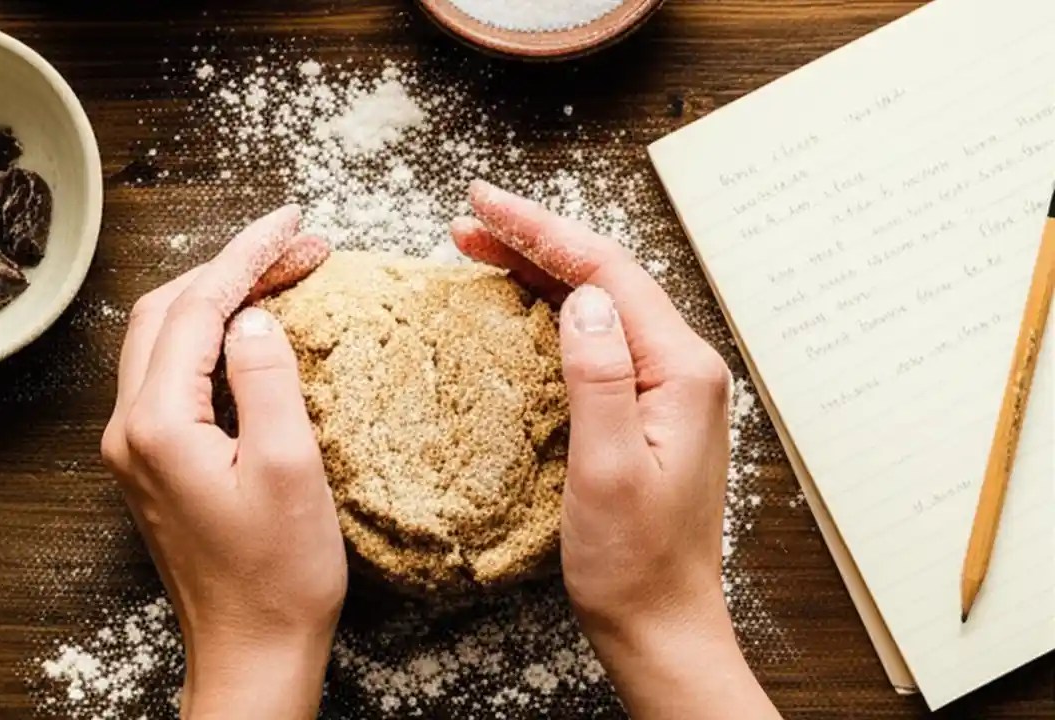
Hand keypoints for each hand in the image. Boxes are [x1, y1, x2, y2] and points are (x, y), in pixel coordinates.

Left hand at [101, 206, 346, 719]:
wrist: (252, 653)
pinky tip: (250, 329)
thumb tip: (253, 315)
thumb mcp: (289, 466)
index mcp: (156, 423)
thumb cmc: (278, 575)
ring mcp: (136, 448)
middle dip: (232, 266)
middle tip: (299, 244)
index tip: (294, 222)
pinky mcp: (154, 464)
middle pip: (170, 311)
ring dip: (219, 296)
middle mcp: (129, 428)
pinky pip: (172, 375)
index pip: (198, 307)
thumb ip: (266, 375)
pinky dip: (210, 336)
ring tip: (282, 273)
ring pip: (166, 338)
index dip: (248, 254)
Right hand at [453, 181, 778, 719]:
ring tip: (477, 248)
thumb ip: (597, 376)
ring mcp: (664, 387)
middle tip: (466, 220)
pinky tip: (517, 303)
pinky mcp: (643, 407)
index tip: (483, 204)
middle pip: (602, 278)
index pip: (606, 273)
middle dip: (534, 241)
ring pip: (596, 304)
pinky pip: (594, 339)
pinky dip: (549, 311)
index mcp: (680, 371)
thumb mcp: (607, 469)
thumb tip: (581, 299)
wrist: (659, 623)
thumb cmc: (634, 561)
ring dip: (538, 270)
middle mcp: (680, 368)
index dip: (541, 231)